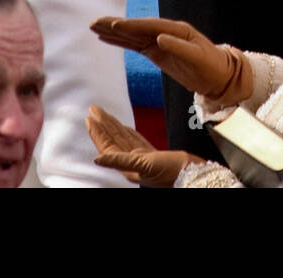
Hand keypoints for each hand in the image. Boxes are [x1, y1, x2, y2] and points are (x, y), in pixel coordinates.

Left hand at [86, 105, 202, 187]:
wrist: (192, 174)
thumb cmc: (170, 172)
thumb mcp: (144, 165)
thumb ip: (120, 161)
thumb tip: (96, 159)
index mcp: (127, 166)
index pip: (107, 146)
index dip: (98, 132)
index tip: (90, 117)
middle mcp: (131, 163)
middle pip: (112, 140)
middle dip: (102, 124)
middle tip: (93, 108)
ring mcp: (141, 159)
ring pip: (122, 139)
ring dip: (112, 126)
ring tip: (103, 113)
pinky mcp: (151, 156)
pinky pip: (134, 141)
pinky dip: (127, 132)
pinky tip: (123, 126)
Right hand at [90, 16, 251, 103]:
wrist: (219, 75)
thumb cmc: (211, 66)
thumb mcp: (198, 58)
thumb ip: (179, 48)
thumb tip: (160, 38)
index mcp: (176, 30)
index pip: (149, 26)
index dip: (131, 25)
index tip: (114, 24)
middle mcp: (165, 32)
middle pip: (136, 27)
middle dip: (115, 25)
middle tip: (94, 22)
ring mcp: (159, 41)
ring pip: (132, 35)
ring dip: (113, 31)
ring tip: (93, 27)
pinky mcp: (156, 51)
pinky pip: (134, 45)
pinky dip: (120, 41)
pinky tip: (106, 38)